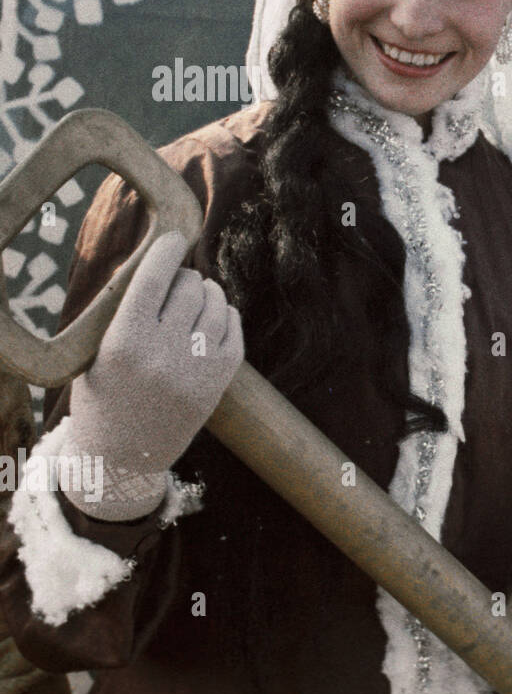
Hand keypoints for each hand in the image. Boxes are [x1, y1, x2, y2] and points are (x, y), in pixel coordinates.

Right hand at [62, 231, 242, 519]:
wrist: (123, 456)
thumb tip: (160, 261)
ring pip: (215, 302)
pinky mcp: (220, 379)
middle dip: (183, 276)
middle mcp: (163, 353)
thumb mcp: (95, 352)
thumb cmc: (102, 395)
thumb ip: (122, 309)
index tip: (173, 236)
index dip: (167, 249)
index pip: (154, 277)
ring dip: (206, 291)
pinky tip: (213, 314)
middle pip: (188, 286)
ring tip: (195, 294)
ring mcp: (196, 367)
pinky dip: (225, 313)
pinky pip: (233, 326)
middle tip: (177, 279)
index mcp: (123, 342)